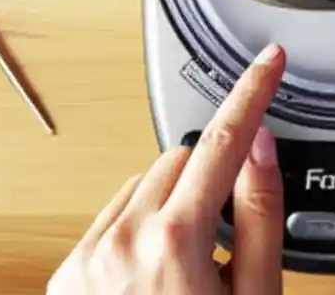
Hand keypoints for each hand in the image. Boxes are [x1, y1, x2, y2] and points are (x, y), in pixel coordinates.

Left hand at [48, 45, 286, 294]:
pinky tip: (150, 276)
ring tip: (182, 269)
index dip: (250, 95)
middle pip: (178, 162)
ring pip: (142, 187)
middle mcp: (124, 241)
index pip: (222, 144)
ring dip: (168, 208)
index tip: (266, 61)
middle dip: (205, 183)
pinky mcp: (68, 273)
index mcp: (176, 242)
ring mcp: (89, 256)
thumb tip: (260, 147)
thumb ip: (260, 216)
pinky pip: (110, 219)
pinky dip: (134, 233)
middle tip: (219, 238)